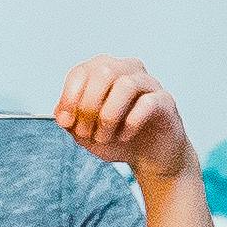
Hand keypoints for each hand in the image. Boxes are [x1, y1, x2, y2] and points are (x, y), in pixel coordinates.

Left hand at [56, 57, 194, 181]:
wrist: (149, 157)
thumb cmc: (116, 138)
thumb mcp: (84, 133)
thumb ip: (69, 121)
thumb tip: (62, 114)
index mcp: (104, 71)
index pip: (81, 71)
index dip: (69, 97)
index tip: (67, 122)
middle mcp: (127, 70)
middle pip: (103, 72)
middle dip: (89, 107)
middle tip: (86, 133)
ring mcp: (149, 83)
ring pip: (125, 85)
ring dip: (108, 117)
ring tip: (104, 137)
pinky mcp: (165, 100)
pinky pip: (147, 103)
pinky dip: (130, 124)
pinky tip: (124, 137)